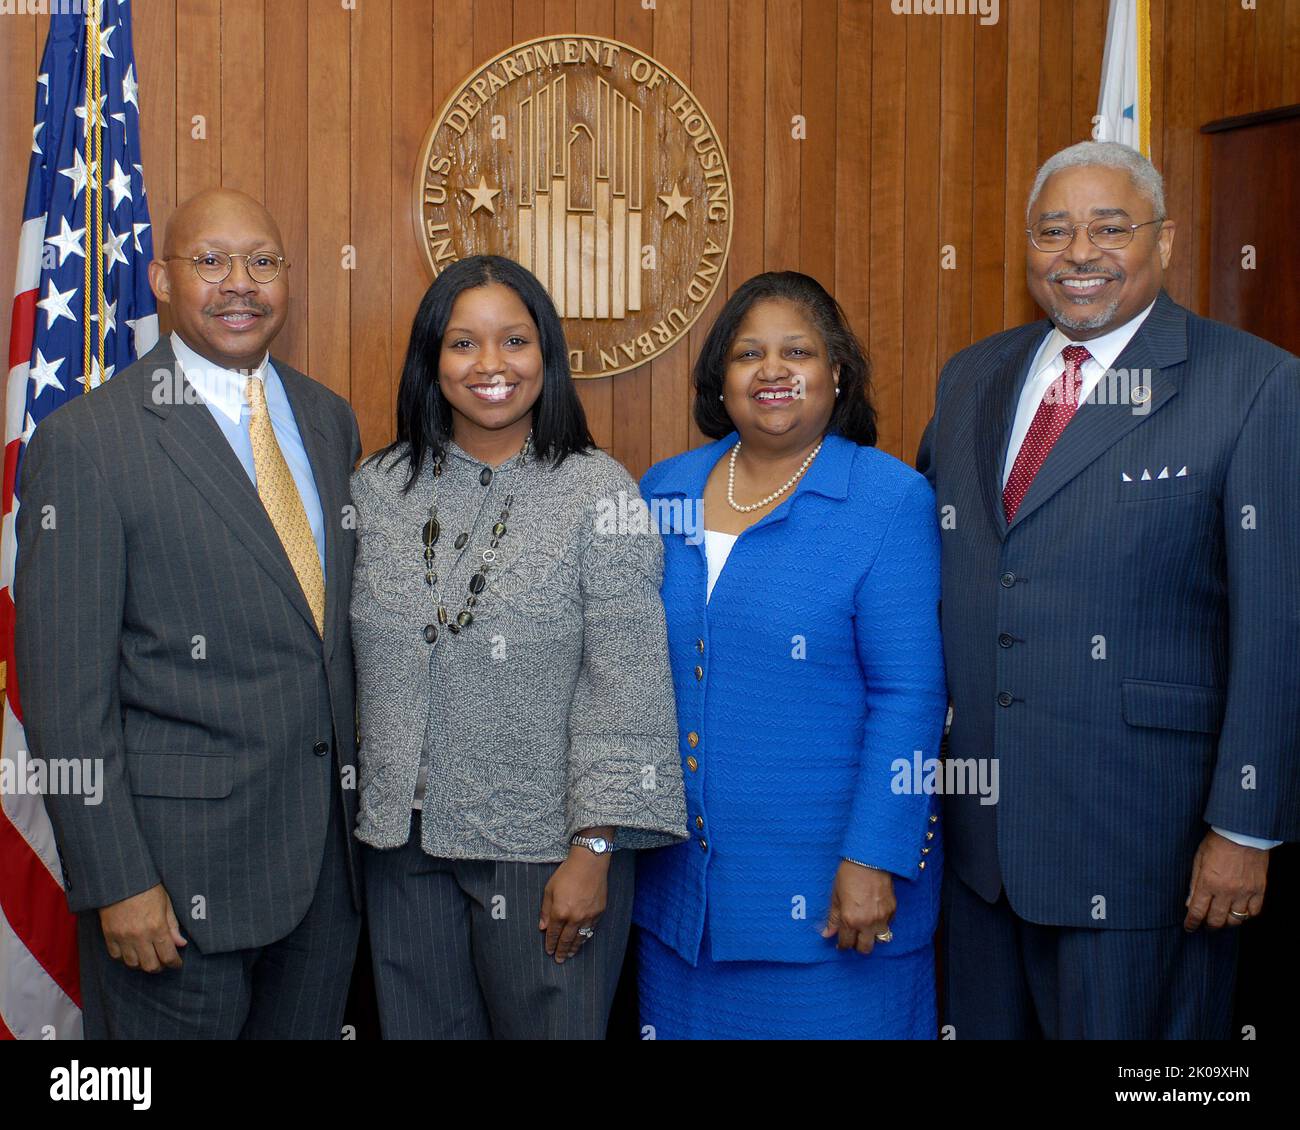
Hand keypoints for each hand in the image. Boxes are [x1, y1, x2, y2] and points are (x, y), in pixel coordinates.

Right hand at [97, 883, 186, 971]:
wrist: (121, 881)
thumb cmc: (147, 888)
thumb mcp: (166, 903)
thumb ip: (173, 926)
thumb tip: (181, 944)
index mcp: (157, 926)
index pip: (168, 955)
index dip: (174, 963)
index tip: (177, 964)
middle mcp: (140, 936)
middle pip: (150, 965)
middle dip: (159, 967)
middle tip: (163, 963)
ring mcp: (123, 937)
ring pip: (133, 964)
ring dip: (142, 964)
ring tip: (148, 958)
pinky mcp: (109, 936)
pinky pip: (117, 956)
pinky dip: (125, 958)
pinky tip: (132, 952)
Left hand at [539, 847, 609, 963]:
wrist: (590, 862)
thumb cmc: (567, 873)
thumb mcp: (550, 889)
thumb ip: (546, 910)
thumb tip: (543, 927)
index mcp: (560, 912)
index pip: (554, 933)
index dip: (550, 944)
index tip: (548, 951)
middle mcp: (575, 917)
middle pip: (567, 940)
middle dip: (561, 951)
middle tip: (559, 960)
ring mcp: (588, 916)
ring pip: (580, 938)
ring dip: (574, 948)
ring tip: (570, 955)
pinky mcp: (599, 912)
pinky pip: (591, 930)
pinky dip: (585, 938)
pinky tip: (582, 940)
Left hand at [821, 860, 895, 954]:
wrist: (869, 860)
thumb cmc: (848, 875)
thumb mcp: (836, 896)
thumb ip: (833, 918)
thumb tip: (827, 934)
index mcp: (850, 919)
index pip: (846, 943)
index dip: (842, 945)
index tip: (841, 943)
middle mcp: (867, 923)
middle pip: (865, 948)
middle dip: (858, 946)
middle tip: (854, 938)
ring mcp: (882, 918)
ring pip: (880, 940)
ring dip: (872, 937)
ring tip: (866, 929)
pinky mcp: (892, 911)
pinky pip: (888, 925)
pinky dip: (882, 925)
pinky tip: (875, 916)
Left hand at [1184, 829, 1267, 930]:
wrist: (1243, 833)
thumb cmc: (1217, 842)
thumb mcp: (1198, 859)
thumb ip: (1194, 883)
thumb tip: (1189, 903)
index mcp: (1208, 882)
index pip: (1197, 911)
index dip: (1191, 923)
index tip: (1189, 927)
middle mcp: (1226, 891)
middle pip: (1217, 920)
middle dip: (1209, 926)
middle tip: (1205, 926)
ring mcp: (1244, 892)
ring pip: (1236, 920)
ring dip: (1227, 923)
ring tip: (1222, 920)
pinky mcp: (1259, 890)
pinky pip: (1254, 912)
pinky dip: (1246, 916)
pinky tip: (1239, 912)